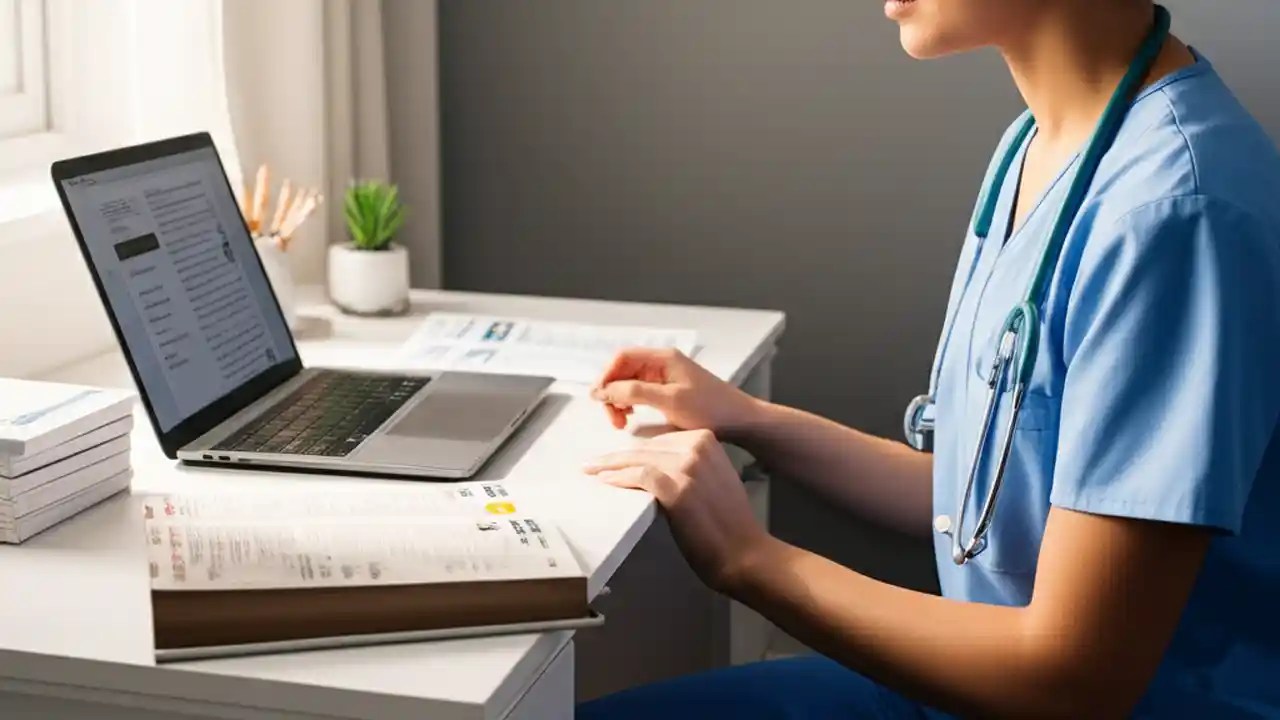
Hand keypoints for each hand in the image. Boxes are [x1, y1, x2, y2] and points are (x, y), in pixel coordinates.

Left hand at [583, 429, 768, 590]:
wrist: (744, 551)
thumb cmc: (729, 523)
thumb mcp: (714, 479)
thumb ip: (690, 466)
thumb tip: (655, 468)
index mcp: (708, 441)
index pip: (660, 440)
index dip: (636, 450)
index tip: (617, 457)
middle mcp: (698, 447)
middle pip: (646, 447)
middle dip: (618, 456)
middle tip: (594, 463)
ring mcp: (687, 466)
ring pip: (638, 459)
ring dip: (610, 466)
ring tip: (591, 471)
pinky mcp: (676, 488)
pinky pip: (639, 476)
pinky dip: (618, 479)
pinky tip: (606, 482)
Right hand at [591, 348, 760, 432]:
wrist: (740, 419)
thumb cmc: (710, 408)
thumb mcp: (669, 400)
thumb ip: (634, 392)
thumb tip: (602, 389)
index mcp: (663, 357)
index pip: (622, 357)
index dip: (606, 377)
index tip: (598, 400)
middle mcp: (663, 362)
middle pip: (623, 370)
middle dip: (612, 392)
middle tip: (613, 419)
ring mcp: (666, 375)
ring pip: (630, 382)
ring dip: (620, 400)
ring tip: (622, 422)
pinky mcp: (670, 390)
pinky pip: (641, 391)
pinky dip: (631, 403)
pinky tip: (632, 417)